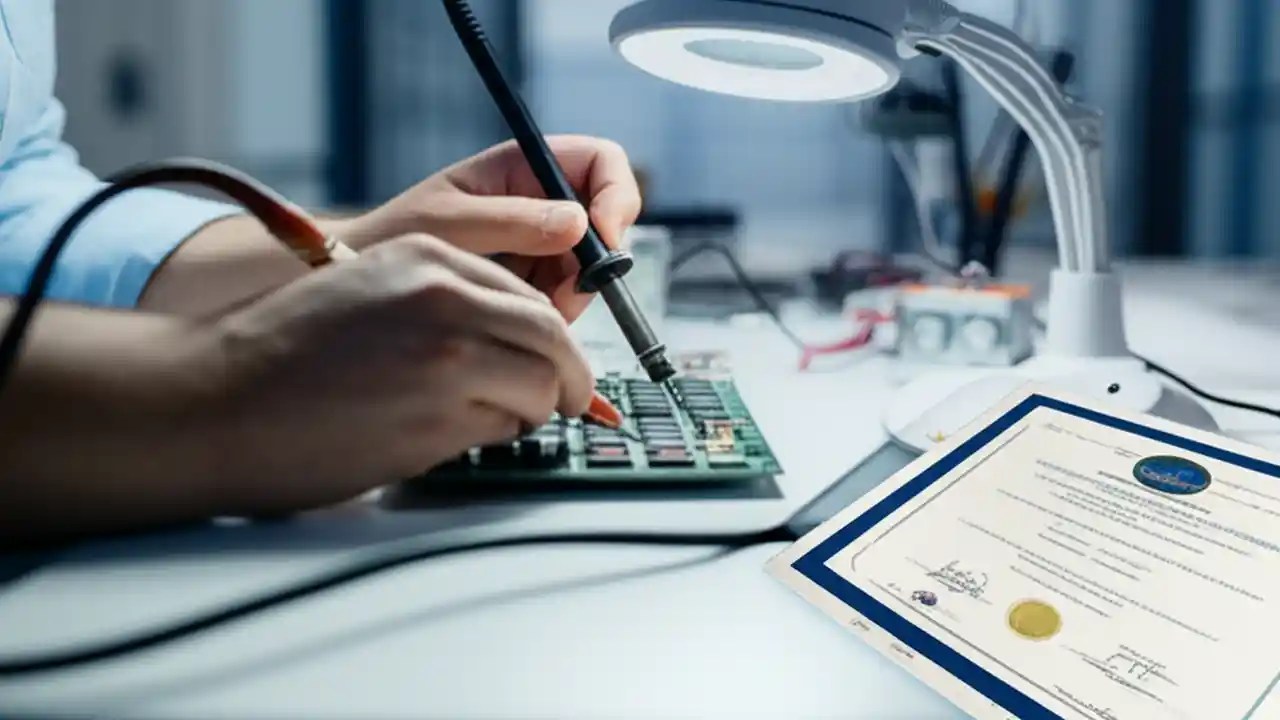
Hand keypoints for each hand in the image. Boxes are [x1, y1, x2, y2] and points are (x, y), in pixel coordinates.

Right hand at [209, 234, 593, 513]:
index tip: (560, 360)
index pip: (530, 295)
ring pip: (540, 388)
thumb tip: (519, 333)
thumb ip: (446, 298)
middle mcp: (446, 297)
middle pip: (553, 338)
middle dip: (570, 377)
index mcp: (429, 255)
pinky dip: (496, 436)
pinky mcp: (438, 419)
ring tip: (493, 419)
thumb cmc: (284, 352)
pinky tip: (454, 435)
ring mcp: (447, 358)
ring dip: (531, 411)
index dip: (553, 336)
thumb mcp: (371, 287)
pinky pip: (503, 429)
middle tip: (573, 400)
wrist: (215, 400)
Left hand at [346, 136, 642, 321]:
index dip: (616, 194)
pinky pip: (568, 297)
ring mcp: (540, 244)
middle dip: (595, 261)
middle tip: (565, 294)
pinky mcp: (533, 282)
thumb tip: (578, 222)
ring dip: (573, 294)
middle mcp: (539, 201)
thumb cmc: (392, 237)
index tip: (604, 237)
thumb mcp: (448, 224)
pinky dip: (554, 314)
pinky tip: (517, 319)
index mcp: (522, 167)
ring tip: (525, 309)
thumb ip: (510, 221)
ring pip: (591, 267)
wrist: (358, 278)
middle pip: (606, 221)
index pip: (602, 161)